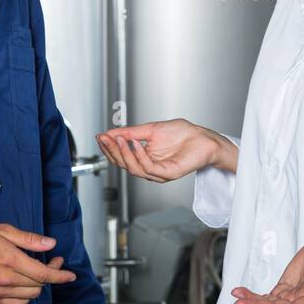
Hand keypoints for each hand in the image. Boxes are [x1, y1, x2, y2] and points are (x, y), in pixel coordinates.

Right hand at [0, 223, 76, 303]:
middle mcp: (7, 279)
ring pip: (31, 296)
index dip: (61, 275)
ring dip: (40, 286)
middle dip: (52, 275)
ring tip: (39, 272)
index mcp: (11, 260)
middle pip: (40, 285)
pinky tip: (26, 287)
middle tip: (52, 262)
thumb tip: (51, 243)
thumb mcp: (2, 230)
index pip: (44, 274)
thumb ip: (28, 239)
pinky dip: (27, 298)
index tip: (70, 274)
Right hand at [96, 118, 227, 181]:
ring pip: (134, 168)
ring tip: (120, 139)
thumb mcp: (150, 129)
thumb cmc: (182, 134)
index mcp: (143, 158)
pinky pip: (149, 167)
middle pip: (123, 164)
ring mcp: (158, 173)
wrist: (202, 138)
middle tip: (106, 138)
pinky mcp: (168, 173)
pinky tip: (136, 144)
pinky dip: (140, 156)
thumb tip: (111, 133)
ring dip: (124, 153)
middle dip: (112, 151)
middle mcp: (149, 167)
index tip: (100, 136)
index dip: (109, 148)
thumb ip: (131, 133)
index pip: (121, 157)